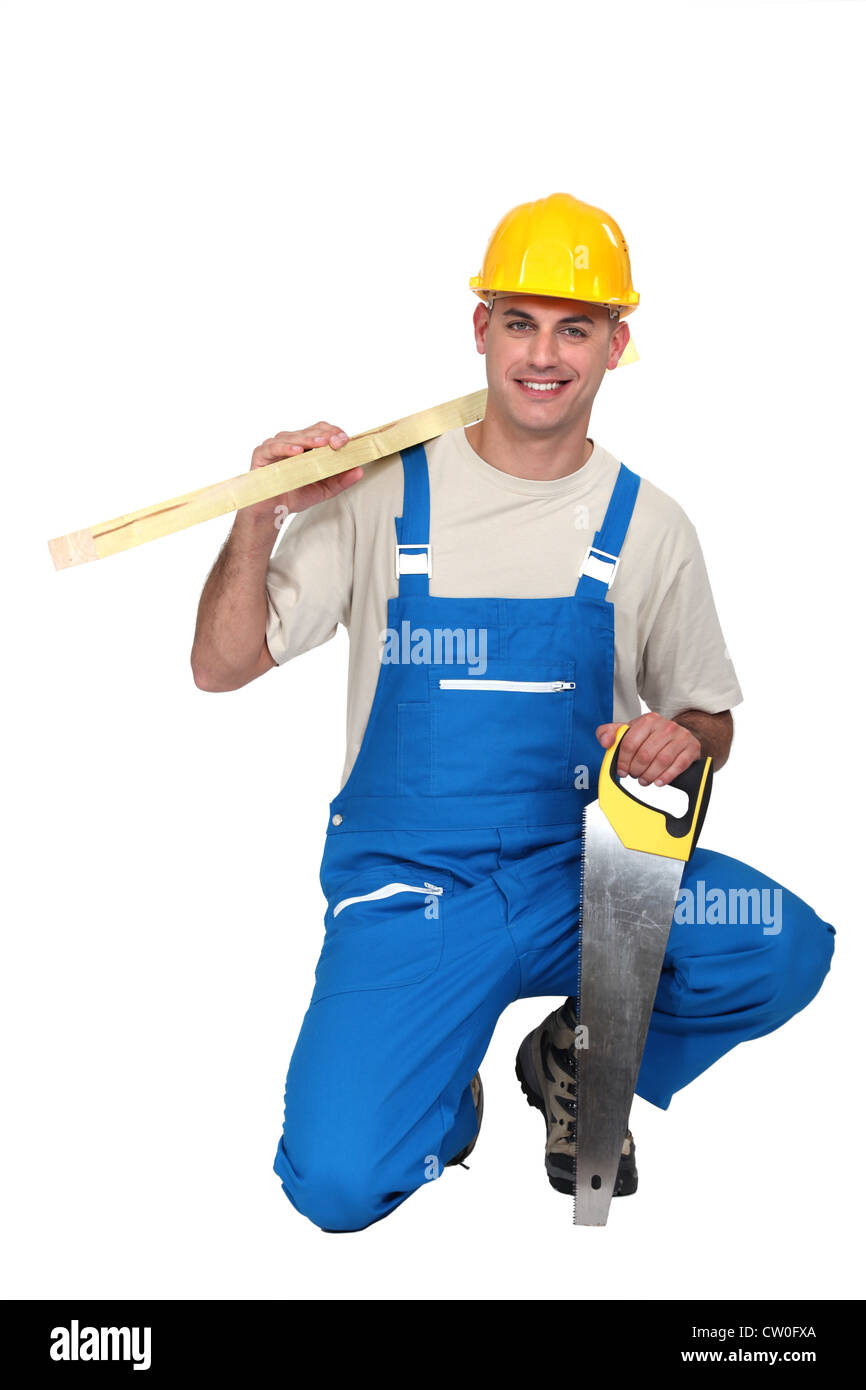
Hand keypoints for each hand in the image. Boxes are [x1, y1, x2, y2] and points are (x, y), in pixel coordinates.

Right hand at [244, 421, 362, 527]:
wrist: (272, 512)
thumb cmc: (295, 495)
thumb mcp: (324, 490)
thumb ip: (341, 480)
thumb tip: (359, 470)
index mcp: (306, 446)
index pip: (322, 431)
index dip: (334, 432)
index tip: (345, 441)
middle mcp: (291, 441)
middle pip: (311, 431)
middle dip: (326, 435)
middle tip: (337, 442)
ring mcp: (276, 445)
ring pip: (294, 436)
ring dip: (309, 439)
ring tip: (322, 444)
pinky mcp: (262, 454)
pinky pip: (274, 447)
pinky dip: (286, 448)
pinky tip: (298, 451)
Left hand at [595, 712, 700, 786]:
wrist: (679, 735)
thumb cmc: (652, 736)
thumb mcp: (630, 731)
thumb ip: (611, 733)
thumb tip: (605, 742)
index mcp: (648, 720)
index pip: (630, 743)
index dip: (623, 761)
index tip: (622, 770)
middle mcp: (666, 726)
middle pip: (645, 754)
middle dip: (636, 770)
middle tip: (634, 775)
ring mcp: (681, 736)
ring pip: (661, 761)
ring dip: (650, 775)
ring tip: (644, 780)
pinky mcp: (692, 748)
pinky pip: (678, 765)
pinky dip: (666, 776)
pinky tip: (658, 781)